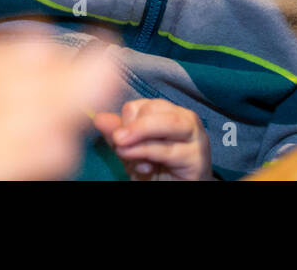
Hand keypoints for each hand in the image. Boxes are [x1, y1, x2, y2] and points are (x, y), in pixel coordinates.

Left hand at [94, 99, 212, 179]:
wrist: (178, 192)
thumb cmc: (158, 172)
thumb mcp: (133, 152)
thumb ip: (118, 135)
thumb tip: (98, 118)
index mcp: (169, 113)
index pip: (142, 104)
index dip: (126, 119)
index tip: (116, 137)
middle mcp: (185, 119)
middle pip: (154, 108)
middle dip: (132, 125)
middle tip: (118, 142)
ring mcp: (195, 136)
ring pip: (166, 123)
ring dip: (140, 133)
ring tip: (122, 147)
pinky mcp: (197, 157)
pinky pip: (168, 150)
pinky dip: (148, 153)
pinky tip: (140, 165)